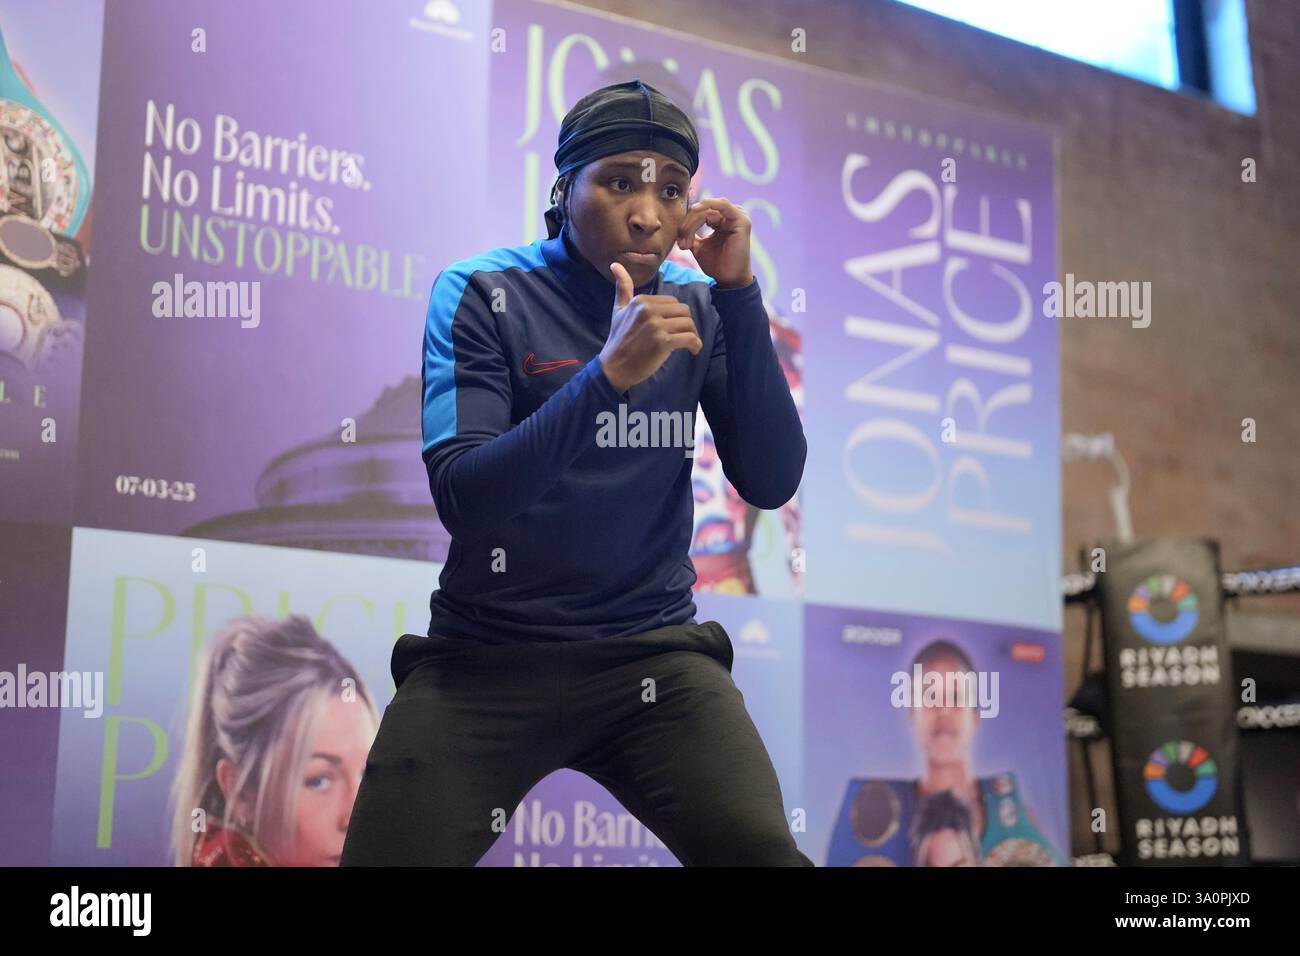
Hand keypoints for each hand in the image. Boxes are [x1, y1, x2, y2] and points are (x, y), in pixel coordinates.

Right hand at [599, 260, 701, 392]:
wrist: (614, 367)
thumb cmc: (618, 340)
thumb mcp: (618, 310)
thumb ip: (623, 288)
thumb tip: (615, 264)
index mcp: (641, 301)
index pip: (672, 302)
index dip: (677, 315)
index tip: (675, 328)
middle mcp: (648, 310)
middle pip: (683, 311)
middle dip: (687, 324)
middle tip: (685, 337)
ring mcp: (655, 326)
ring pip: (688, 323)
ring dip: (693, 334)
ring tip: (690, 344)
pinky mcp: (662, 342)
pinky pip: (689, 338)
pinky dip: (695, 344)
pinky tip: (693, 350)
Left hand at [676, 197, 753, 288]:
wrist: (728, 279)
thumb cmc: (716, 264)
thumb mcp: (698, 246)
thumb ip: (690, 234)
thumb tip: (678, 228)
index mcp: (721, 220)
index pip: (700, 213)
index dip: (686, 224)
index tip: (679, 242)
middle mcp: (730, 216)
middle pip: (702, 210)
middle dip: (688, 224)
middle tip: (681, 241)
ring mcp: (737, 217)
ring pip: (708, 208)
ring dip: (693, 220)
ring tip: (687, 238)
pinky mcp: (741, 220)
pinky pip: (723, 205)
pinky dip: (708, 204)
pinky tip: (696, 210)